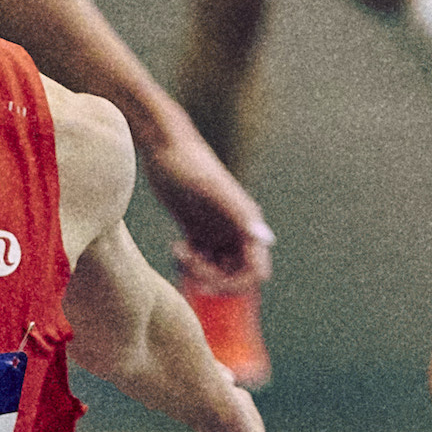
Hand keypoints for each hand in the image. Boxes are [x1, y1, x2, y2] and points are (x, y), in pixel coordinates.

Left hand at [153, 137, 274, 290]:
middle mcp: (235, 230)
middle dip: (213, 279)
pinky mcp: (198, 229)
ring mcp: (217, 231)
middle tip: (188, 264)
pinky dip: (190, 265)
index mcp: (246, 223)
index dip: (236, 285)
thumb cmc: (188, 163)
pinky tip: (176, 248)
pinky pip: (201, 261)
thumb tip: (267, 239)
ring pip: (218, 270)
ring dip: (200, 272)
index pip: (255, 271)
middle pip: (235, 275)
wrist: (164, 146)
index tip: (209, 282)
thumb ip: (240, 213)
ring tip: (180, 252)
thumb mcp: (212, 189)